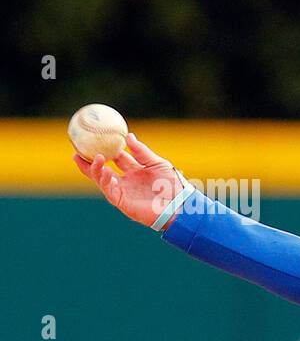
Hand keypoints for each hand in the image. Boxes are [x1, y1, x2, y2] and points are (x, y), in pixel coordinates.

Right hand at [72, 133, 187, 229]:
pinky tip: (105, 172)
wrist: (180, 205)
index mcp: (135, 171)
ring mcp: (124, 192)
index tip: (94, 139)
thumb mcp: (157, 163)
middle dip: (90, 162)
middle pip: (103, 170)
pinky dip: (105, 181)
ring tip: (95, 158)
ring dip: (96, 170)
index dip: (105, 150)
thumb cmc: (173, 185)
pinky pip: (110, 191)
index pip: (116, 159)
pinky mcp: (123, 203)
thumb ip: (141, 151)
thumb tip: (127, 135)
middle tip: (78, 151)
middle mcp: (127, 181)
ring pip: (102, 180)